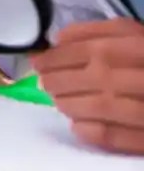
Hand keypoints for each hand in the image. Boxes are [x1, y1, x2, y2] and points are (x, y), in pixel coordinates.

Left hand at [31, 19, 143, 154]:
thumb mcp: (136, 36)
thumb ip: (101, 33)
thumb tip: (58, 39)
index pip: (92, 49)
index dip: (58, 57)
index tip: (37, 60)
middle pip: (95, 77)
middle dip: (60, 80)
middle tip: (44, 83)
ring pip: (103, 105)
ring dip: (71, 103)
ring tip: (58, 101)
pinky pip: (118, 137)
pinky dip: (93, 132)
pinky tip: (78, 126)